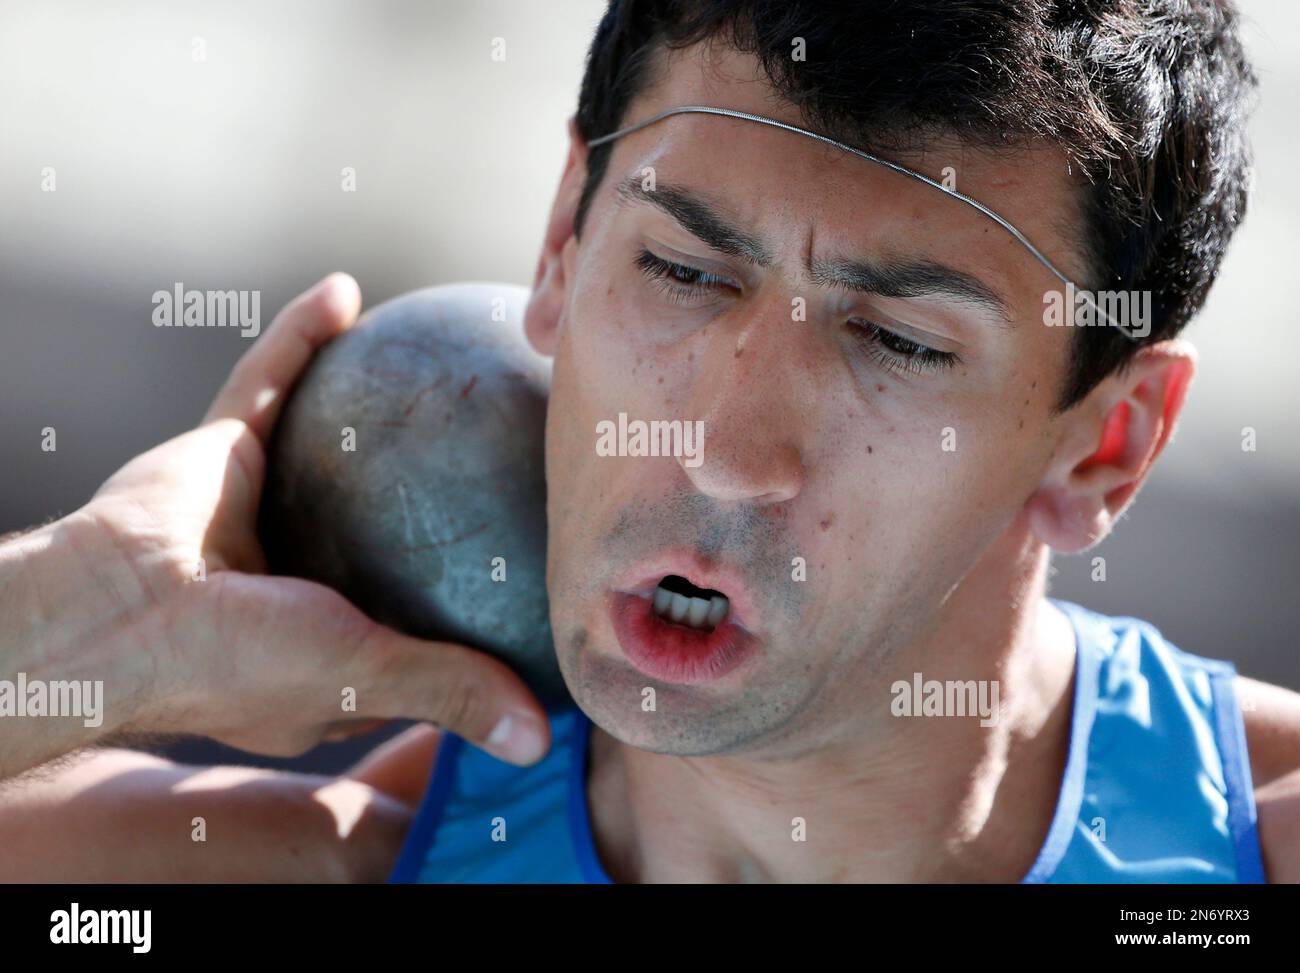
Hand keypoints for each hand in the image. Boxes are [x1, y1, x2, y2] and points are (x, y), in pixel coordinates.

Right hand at [76, 274, 549, 765]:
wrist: (107, 612)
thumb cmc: (235, 661)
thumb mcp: (366, 679)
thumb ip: (454, 693)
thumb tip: (543, 742)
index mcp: (322, 638)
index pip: (404, 613)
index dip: (455, 593)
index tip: (517, 561)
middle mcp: (292, 571)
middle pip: (376, 513)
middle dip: (429, 481)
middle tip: (497, 437)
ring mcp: (255, 506)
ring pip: (327, 436)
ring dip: (372, 391)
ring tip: (435, 351)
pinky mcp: (215, 450)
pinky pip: (269, 380)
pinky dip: (301, 335)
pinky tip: (346, 293)